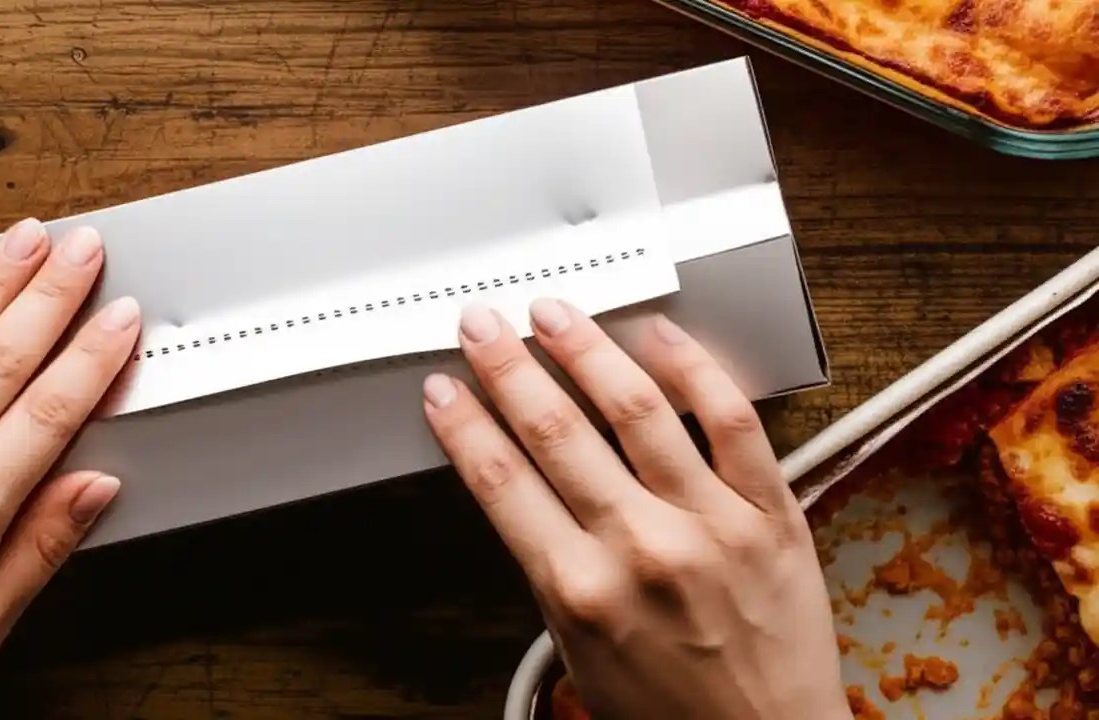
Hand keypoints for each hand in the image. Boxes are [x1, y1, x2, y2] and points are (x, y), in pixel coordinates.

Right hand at [422, 300, 848, 719]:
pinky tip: (658, 335)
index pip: (500, 481)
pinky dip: (693, 368)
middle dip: (506, 366)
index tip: (443, 389)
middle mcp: (640, 549)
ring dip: (583, 349)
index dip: (463, 424)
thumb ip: (550, 566)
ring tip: (552, 313)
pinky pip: (731, 421)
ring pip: (636, 409)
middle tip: (482, 326)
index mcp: (580, 591)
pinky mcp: (771, 512)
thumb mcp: (577, 651)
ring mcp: (710, 524)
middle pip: (554, 430)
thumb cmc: (670, 713)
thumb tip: (520, 487)